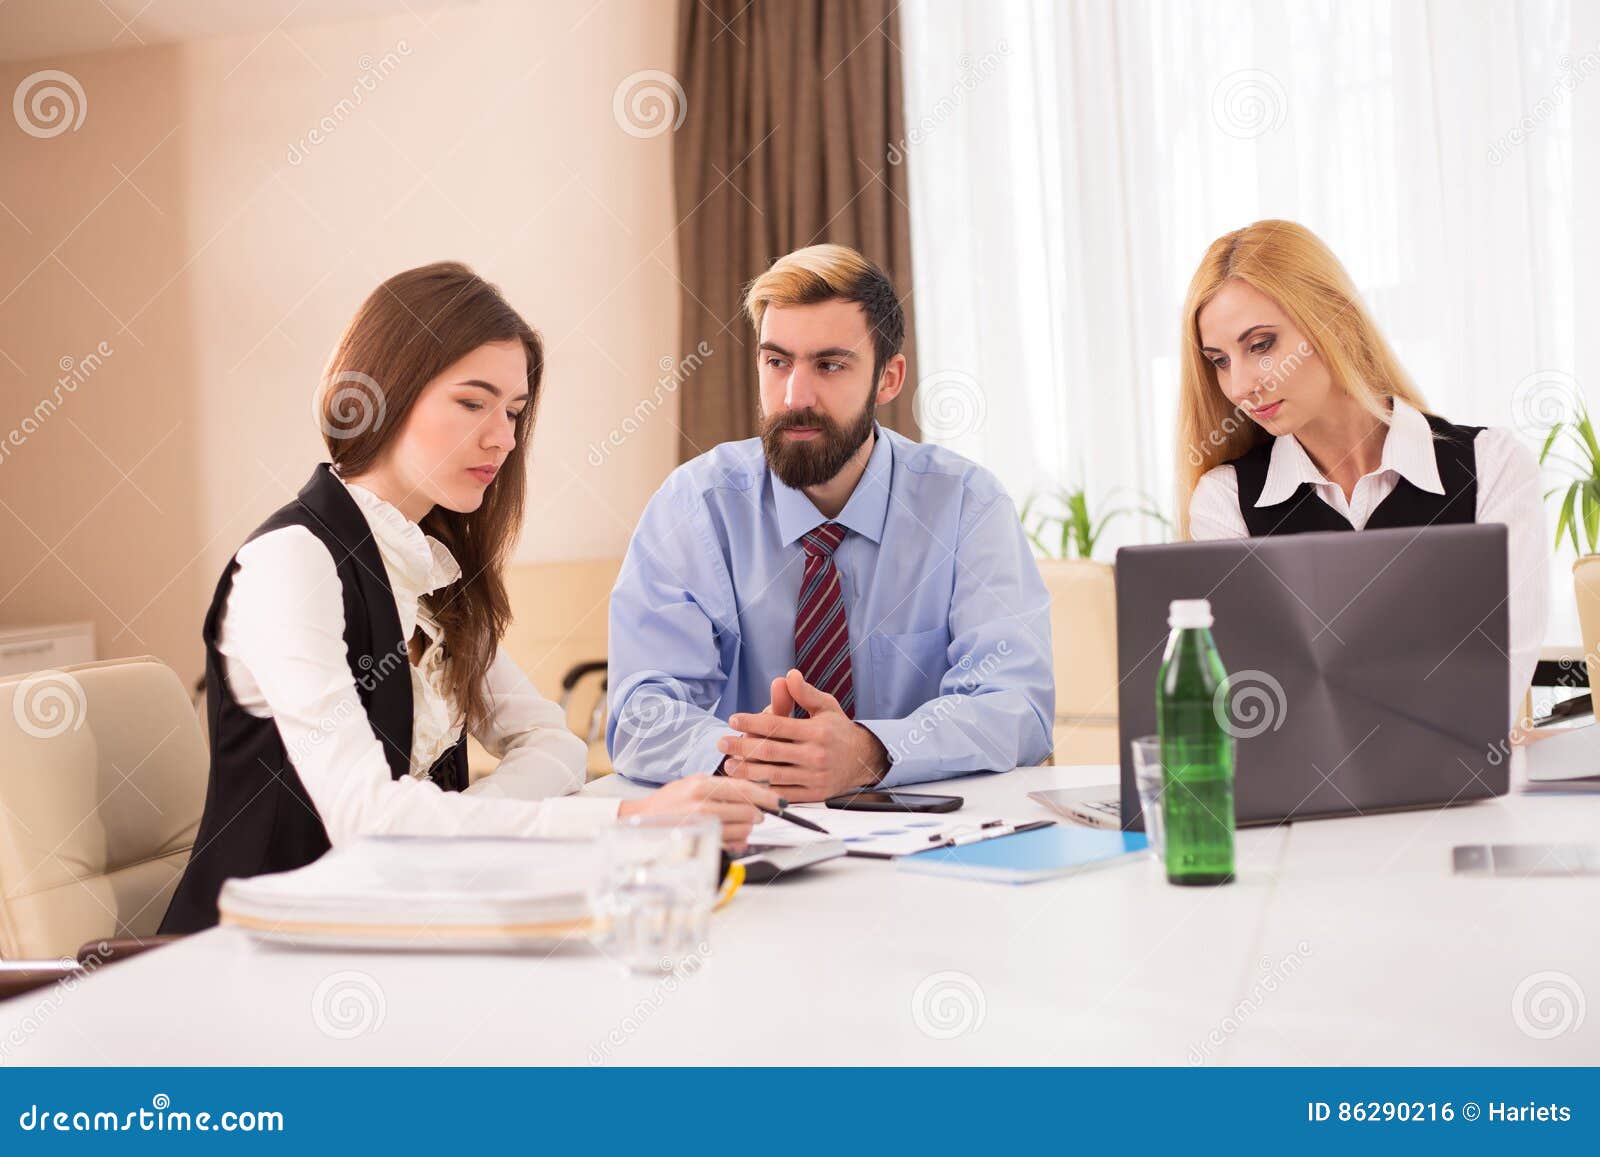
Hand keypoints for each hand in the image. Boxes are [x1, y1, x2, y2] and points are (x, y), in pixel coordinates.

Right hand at [617, 774, 779, 849]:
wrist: (639, 821)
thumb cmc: (667, 803)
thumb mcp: (692, 784)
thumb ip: (721, 788)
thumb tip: (752, 794)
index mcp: (703, 784)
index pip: (744, 788)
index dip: (766, 796)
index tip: (780, 801)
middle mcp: (702, 803)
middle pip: (748, 811)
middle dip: (756, 815)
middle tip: (756, 816)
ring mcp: (700, 824)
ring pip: (742, 830)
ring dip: (746, 831)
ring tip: (736, 826)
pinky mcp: (699, 841)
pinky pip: (730, 844)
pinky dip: (736, 842)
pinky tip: (730, 838)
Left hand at [718, 668, 888, 802]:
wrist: (862, 760)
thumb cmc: (838, 730)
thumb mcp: (826, 706)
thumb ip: (805, 693)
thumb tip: (788, 675)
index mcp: (817, 731)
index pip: (778, 726)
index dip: (753, 723)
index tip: (733, 720)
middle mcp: (816, 754)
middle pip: (771, 751)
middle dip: (742, 747)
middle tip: (721, 743)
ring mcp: (814, 777)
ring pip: (774, 775)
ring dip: (747, 771)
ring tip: (728, 765)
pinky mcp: (813, 794)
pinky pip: (783, 794)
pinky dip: (763, 791)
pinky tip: (747, 784)